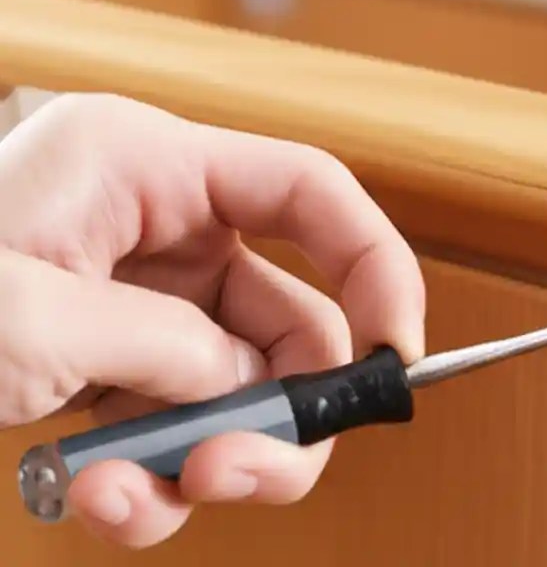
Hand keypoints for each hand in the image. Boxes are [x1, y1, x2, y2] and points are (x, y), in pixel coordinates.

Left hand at [0, 94, 424, 546]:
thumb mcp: (34, 318)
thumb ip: (170, 349)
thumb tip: (251, 388)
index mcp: (147, 166)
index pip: (312, 193)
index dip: (374, 266)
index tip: (394, 354)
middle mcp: (154, 231)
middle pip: (287, 316)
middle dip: (281, 405)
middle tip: (252, 469)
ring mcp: (135, 305)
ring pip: (239, 390)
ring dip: (214, 456)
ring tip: (151, 492)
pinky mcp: (110, 368)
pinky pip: (177, 427)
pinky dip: (155, 478)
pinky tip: (107, 497)